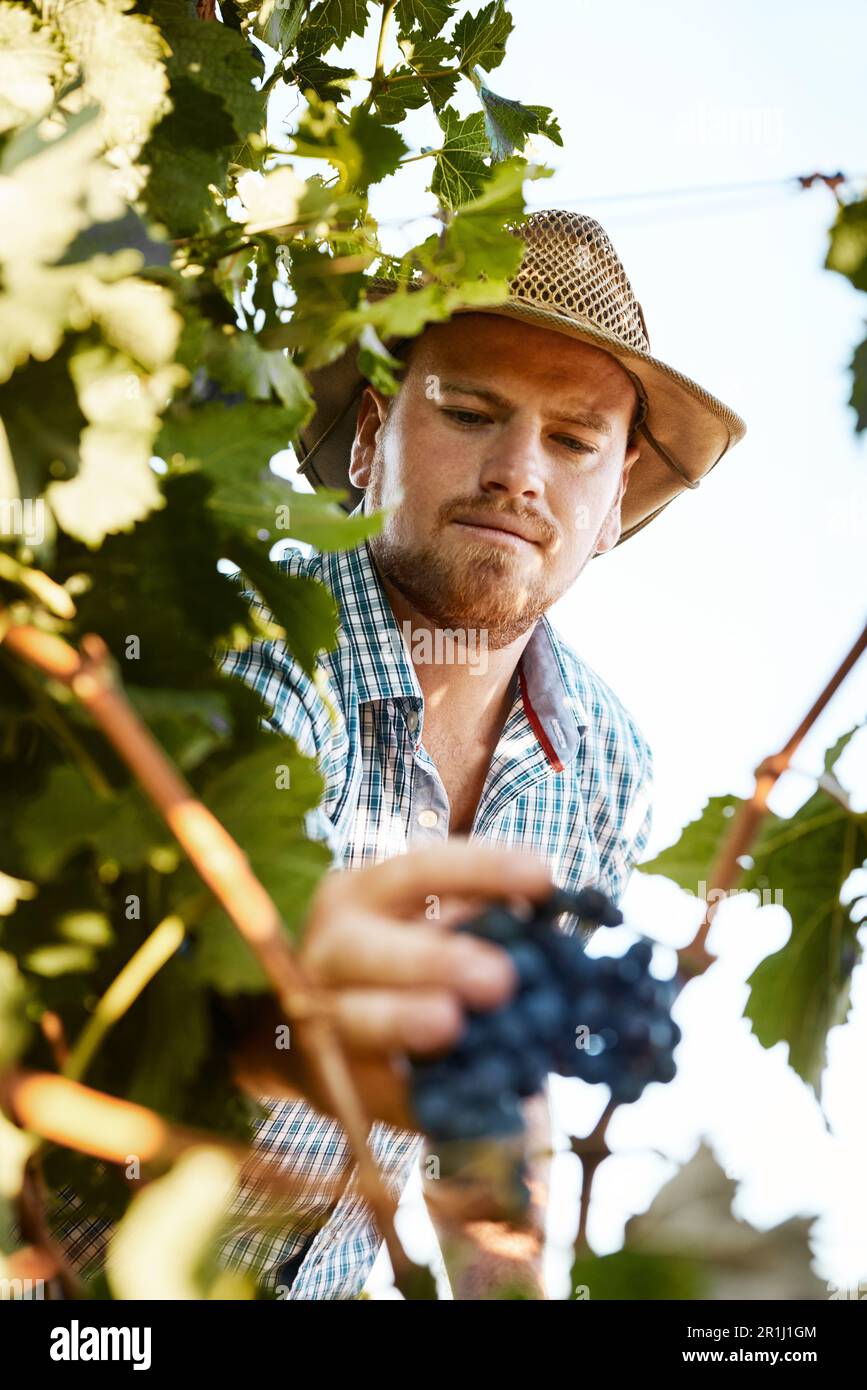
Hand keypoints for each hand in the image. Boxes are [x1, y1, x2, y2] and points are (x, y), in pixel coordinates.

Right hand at [231, 838, 553, 1128]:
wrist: (324, 1030)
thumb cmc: (404, 962)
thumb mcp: (434, 927)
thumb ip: (485, 927)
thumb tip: (554, 935)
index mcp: (366, 893)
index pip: (422, 869)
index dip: (481, 870)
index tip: (542, 877)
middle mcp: (334, 946)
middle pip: (374, 947)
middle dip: (435, 959)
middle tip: (499, 978)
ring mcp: (322, 1015)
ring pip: (355, 1016)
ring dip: (402, 1019)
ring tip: (449, 1025)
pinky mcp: (329, 1081)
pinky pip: (368, 1088)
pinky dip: (409, 1096)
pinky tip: (452, 1099)